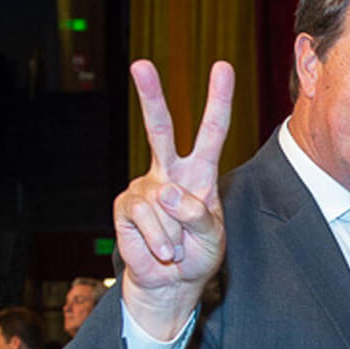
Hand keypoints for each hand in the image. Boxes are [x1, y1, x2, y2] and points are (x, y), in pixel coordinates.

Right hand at [115, 59, 233, 338]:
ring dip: (173, 235)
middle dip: (149, 96)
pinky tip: (161, 250)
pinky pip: (145, 219)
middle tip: (140, 64)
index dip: (218, 100)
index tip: (223, 67)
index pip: (212, 132)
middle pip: (159, 128)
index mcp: (200, 173)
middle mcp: (170, 173)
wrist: (170, 284)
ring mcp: (145, 187)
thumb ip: (199, 214)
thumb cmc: (197, 255)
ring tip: (175, 249)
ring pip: (161, 201)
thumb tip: (166, 192)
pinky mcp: (126, 207)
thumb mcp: (213, 236)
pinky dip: (158, 241)